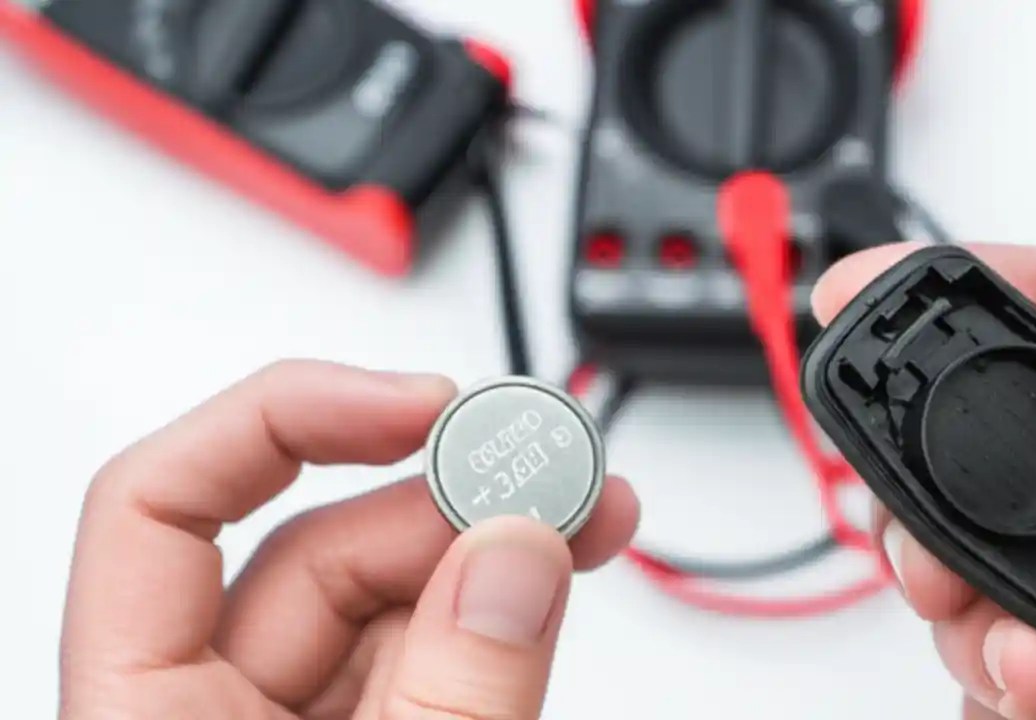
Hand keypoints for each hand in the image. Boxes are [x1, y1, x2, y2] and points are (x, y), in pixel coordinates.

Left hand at [58, 361, 640, 719]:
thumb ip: (455, 695)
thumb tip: (513, 553)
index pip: (162, 507)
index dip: (286, 419)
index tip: (414, 402)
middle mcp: (208, 717)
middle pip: (313, 547)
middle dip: (445, 494)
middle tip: (551, 466)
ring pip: (388, 600)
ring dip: (496, 543)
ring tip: (592, 512)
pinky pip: (431, 655)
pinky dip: (502, 609)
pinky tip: (560, 570)